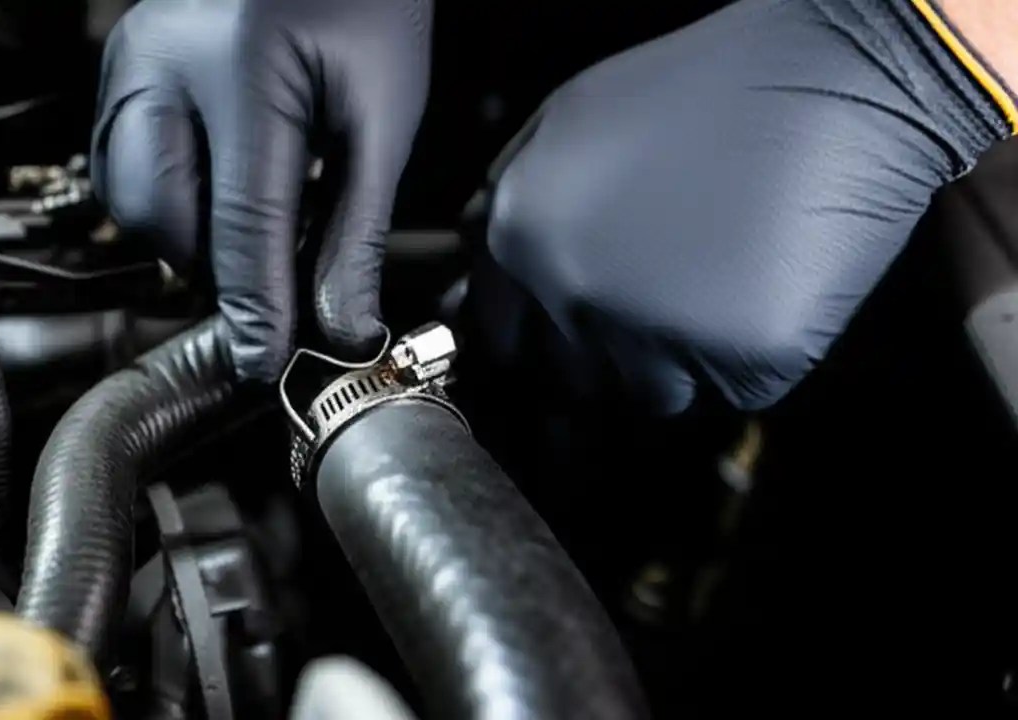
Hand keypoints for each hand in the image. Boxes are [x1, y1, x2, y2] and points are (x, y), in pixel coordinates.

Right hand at [92, 0, 431, 381]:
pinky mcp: (122, 65)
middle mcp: (164, 59)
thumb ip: (356, 226)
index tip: (268, 363)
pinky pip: (125, 162)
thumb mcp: (383, 113)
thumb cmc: (367, 3)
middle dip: (217, 266)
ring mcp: (131, 58)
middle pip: (166, 218)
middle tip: (276, 283)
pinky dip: (170, 197)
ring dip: (189, 235)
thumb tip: (341, 325)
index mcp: (242, 66)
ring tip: (255, 228)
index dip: (257, 306)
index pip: (242, 223)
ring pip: (133, 198)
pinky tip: (223, 188)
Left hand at [480, 0, 1011, 413]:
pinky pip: (733, 391)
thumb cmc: (699, 92)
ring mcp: (656, 332)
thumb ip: (504, 213)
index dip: (546, 335)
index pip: (505, 339)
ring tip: (720, 276)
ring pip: (652, 397)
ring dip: (683, 359)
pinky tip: (765, 285)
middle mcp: (572, 294)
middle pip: (576, 377)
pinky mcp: (742, 358)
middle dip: (614, 347)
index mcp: (520, 237)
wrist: (830, 74)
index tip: (582, 323)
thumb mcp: (566, 126)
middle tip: (670, 282)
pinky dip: (751, 355)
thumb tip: (461, 303)